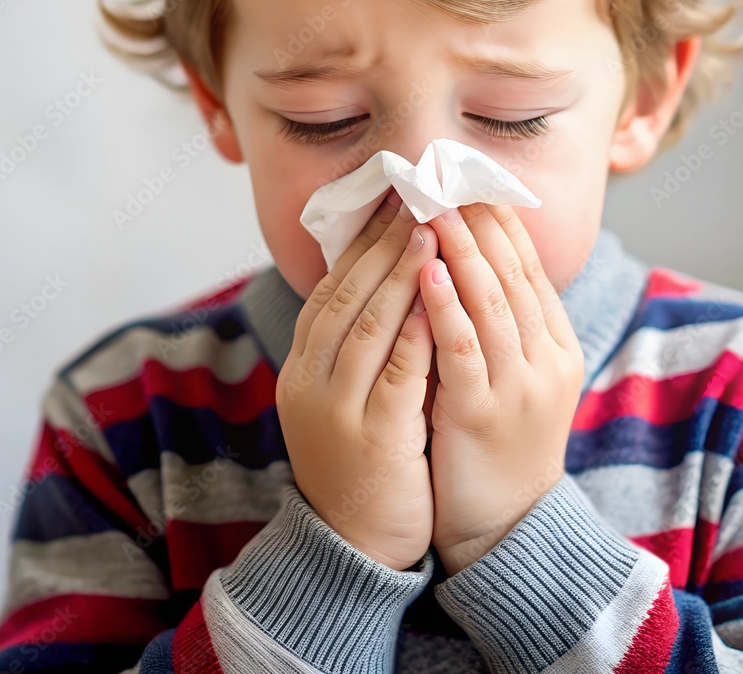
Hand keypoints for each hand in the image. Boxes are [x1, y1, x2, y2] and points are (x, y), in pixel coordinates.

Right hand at [276, 189, 439, 570]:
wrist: (351, 542)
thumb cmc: (361, 455)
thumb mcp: (344, 392)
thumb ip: (358, 339)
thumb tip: (387, 274)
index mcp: (302, 365)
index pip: (332, 288)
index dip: (363, 243)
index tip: (394, 204)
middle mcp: (309, 380)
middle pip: (346, 295)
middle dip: (383, 244)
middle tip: (415, 200)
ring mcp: (336, 408)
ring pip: (367, 325)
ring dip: (399, 274)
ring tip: (430, 231)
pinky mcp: (372, 437)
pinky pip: (397, 373)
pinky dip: (417, 332)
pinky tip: (440, 298)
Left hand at [416, 202, 584, 575]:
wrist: (506, 524)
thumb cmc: (500, 441)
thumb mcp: (515, 375)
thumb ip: (502, 324)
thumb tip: (469, 260)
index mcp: (555, 346)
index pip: (529, 270)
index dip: (501, 224)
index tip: (472, 183)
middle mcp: (545, 359)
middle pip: (513, 276)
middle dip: (479, 224)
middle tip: (450, 180)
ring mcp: (518, 386)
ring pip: (492, 303)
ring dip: (462, 251)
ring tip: (436, 210)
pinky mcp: (482, 412)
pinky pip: (463, 348)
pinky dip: (445, 305)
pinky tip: (425, 270)